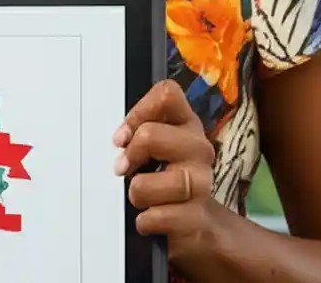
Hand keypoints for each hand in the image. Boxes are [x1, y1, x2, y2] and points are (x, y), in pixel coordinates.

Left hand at [114, 79, 217, 273]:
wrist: (198, 224)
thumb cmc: (168, 180)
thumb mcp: (156, 150)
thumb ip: (139, 133)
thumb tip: (120, 139)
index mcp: (187, 124)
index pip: (167, 94)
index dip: (140, 111)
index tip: (126, 135)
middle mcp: (198, 149)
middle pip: (150, 135)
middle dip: (130, 155)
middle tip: (126, 168)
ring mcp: (200, 183)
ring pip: (146, 183)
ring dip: (137, 193)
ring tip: (142, 198)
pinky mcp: (196, 217)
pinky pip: (156, 216)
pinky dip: (146, 221)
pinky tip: (151, 218)